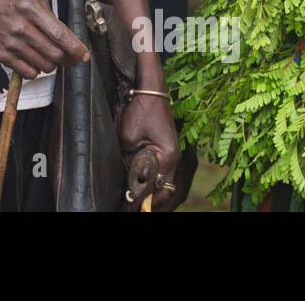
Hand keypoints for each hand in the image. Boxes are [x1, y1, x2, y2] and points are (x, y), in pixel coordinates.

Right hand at [0, 0, 88, 79]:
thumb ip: (48, 12)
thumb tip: (68, 36)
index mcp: (29, 6)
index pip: (59, 33)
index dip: (75, 47)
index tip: (84, 55)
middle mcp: (20, 26)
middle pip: (54, 53)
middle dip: (68, 58)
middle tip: (70, 57)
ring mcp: (10, 42)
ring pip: (44, 65)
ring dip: (53, 64)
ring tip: (51, 56)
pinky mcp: (2, 55)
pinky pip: (28, 73)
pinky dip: (37, 70)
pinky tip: (36, 60)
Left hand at [118, 92, 181, 210]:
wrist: (151, 91)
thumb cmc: (139, 111)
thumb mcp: (127, 138)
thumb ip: (130, 163)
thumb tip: (128, 184)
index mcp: (167, 157)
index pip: (154, 188)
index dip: (139, 202)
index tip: (126, 209)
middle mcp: (176, 160)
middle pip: (168, 194)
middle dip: (153, 207)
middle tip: (135, 212)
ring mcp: (177, 157)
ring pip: (173, 189)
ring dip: (160, 202)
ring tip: (146, 210)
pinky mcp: (173, 154)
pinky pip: (172, 180)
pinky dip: (164, 192)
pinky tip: (155, 197)